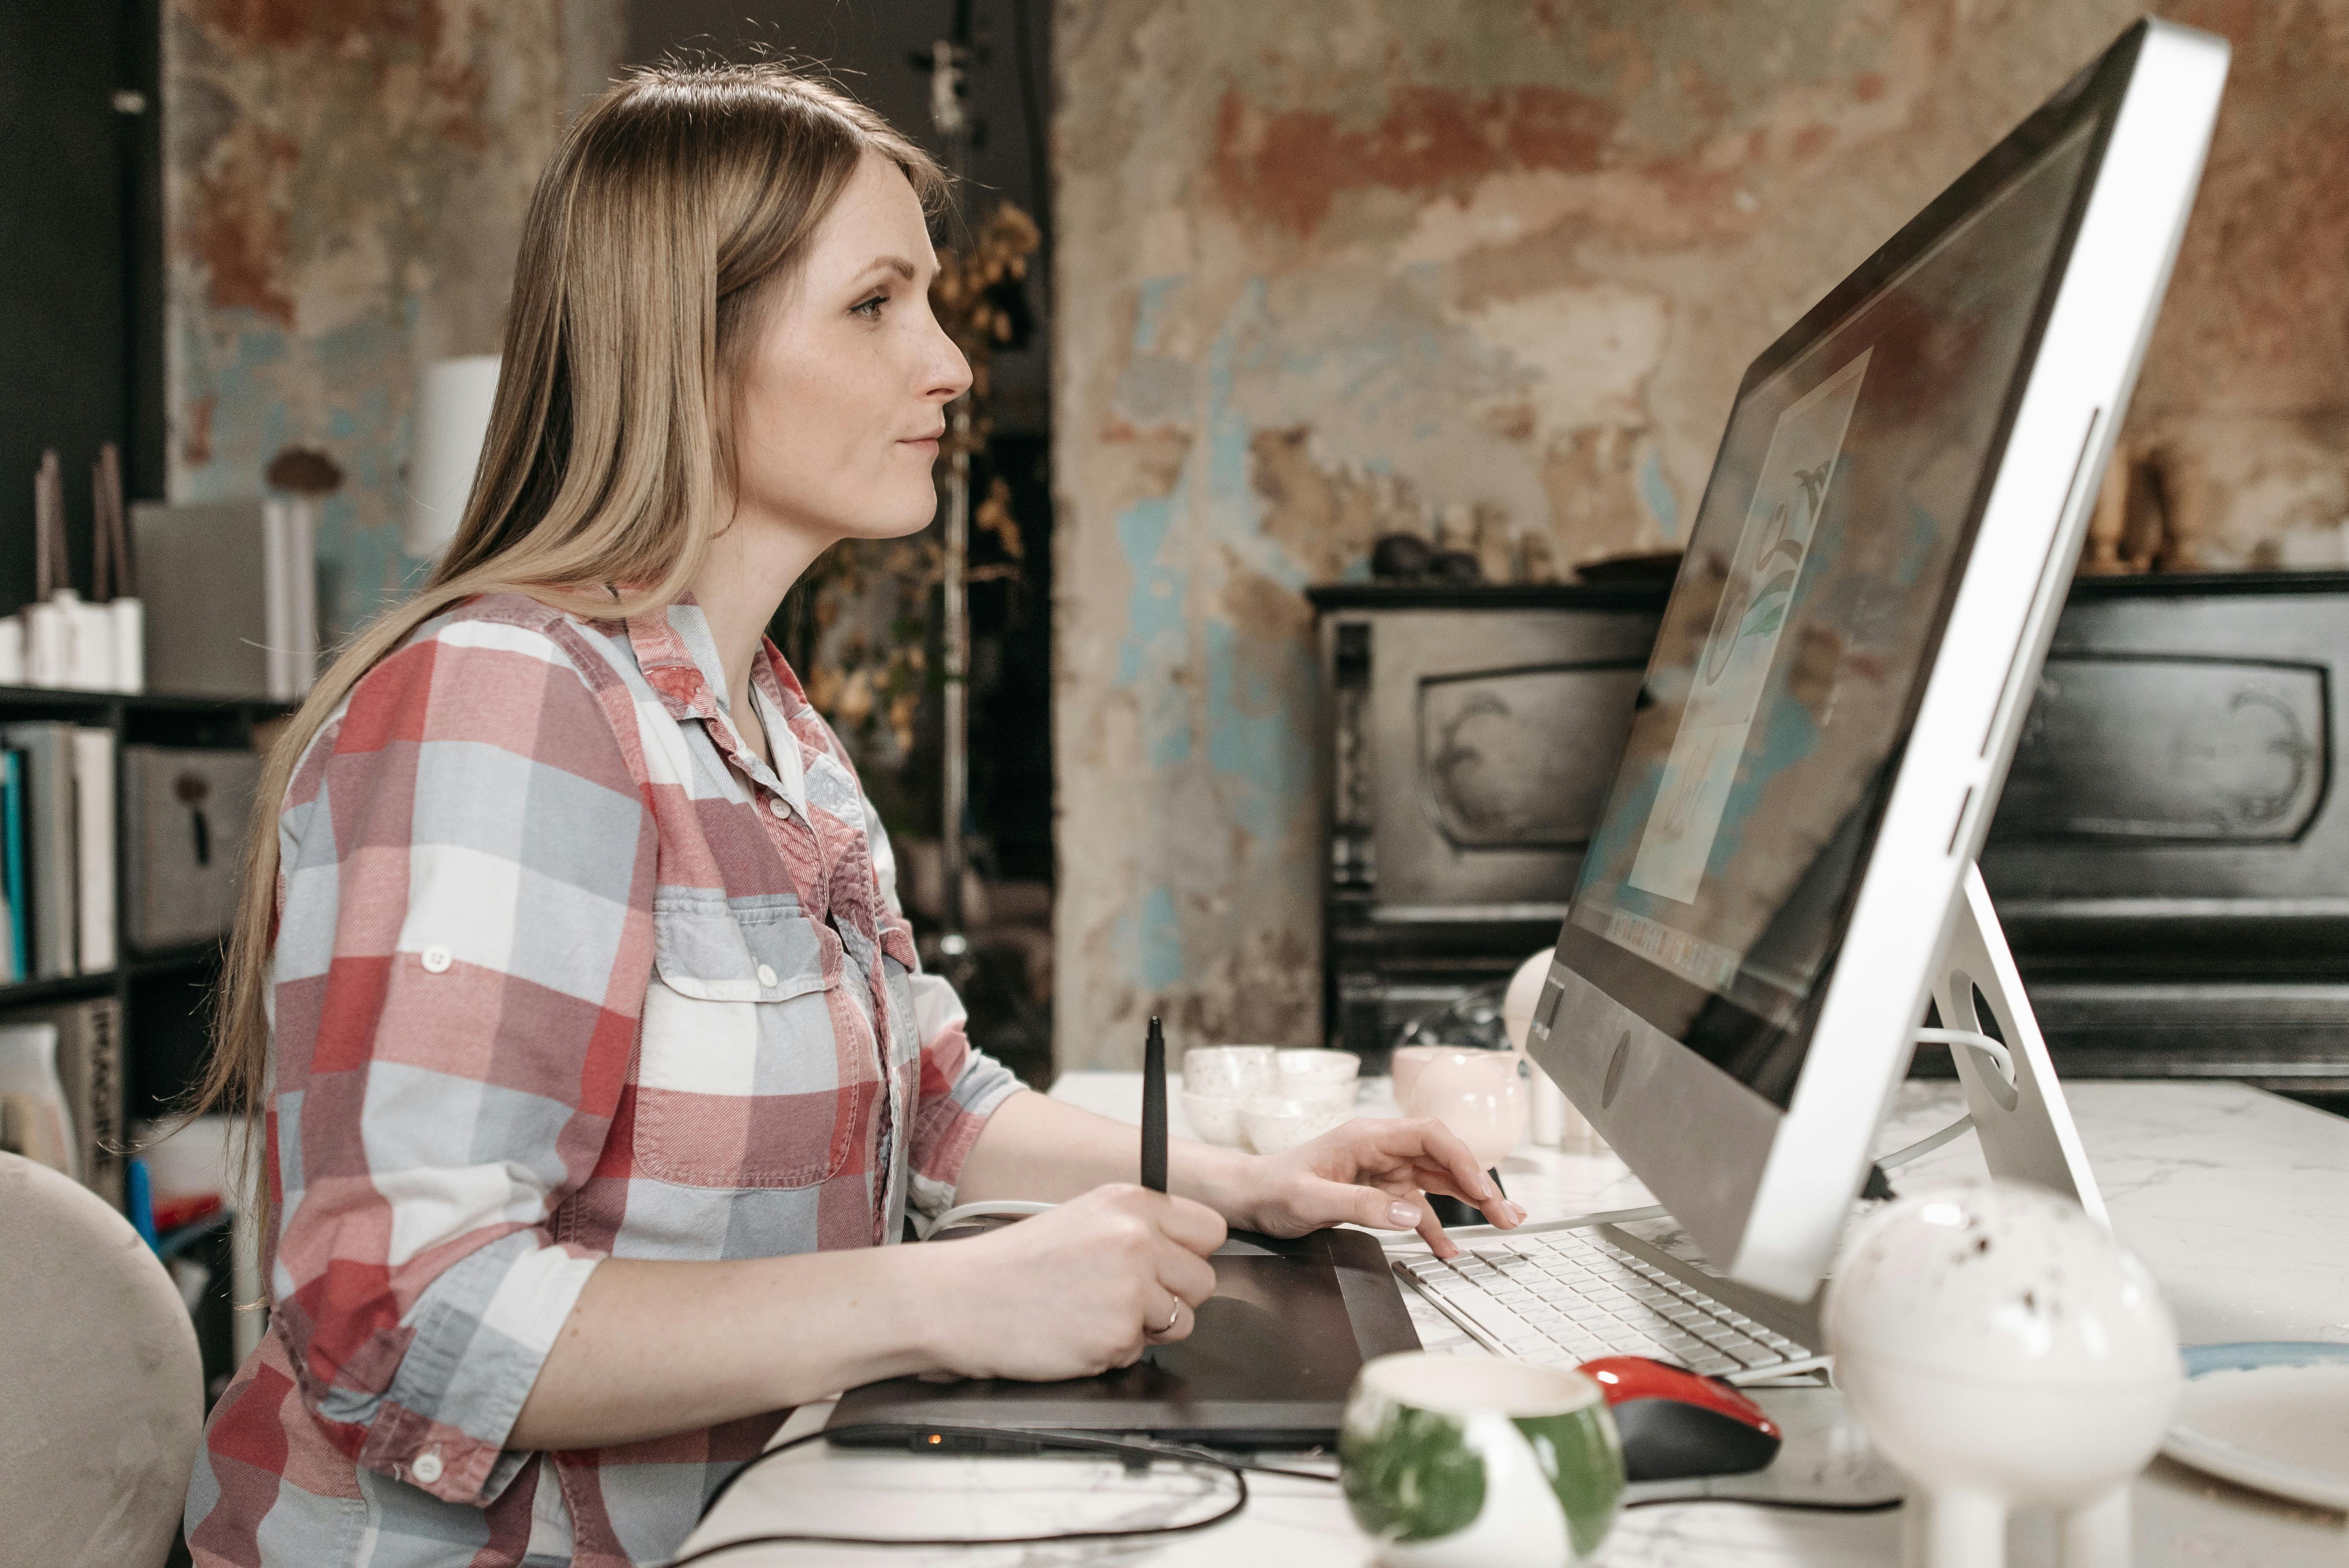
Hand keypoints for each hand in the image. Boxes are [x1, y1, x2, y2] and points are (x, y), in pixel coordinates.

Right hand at [920, 1184, 1226, 1381]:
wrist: (960, 1301)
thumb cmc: (1013, 1265)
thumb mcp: (1082, 1219)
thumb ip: (1137, 1228)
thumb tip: (1187, 1250)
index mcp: (1129, 1202)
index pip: (1210, 1229)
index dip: (1189, 1254)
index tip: (1167, 1264)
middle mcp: (1137, 1238)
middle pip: (1204, 1280)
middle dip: (1172, 1296)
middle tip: (1121, 1296)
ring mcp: (1131, 1288)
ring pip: (1183, 1321)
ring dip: (1147, 1328)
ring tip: (1095, 1313)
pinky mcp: (1118, 1335)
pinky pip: (1143, 1352)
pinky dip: (1114, 1351)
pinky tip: (1077, 1334)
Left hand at [1216, 1119, 1526, 1258]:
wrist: (1249, 1197)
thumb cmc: (1273, 1189)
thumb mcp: (1311, 1200)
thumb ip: (1361, 1205)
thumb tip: (1410, 1215)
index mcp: (1368, 1137)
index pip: (1429, 1137)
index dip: (1462, 1160)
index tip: (1482, 1190)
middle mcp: (1381, 1148)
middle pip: (1443, 1158)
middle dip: (1479, 1183)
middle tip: (1508, 1213)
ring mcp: (1383, 1170)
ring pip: (1437, 1181)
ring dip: (1469, 1201)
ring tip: (1502, 1222)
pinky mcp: (1379, 1193)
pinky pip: (1417, 1207)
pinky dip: (1435, 1227)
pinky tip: (1451, 1248)